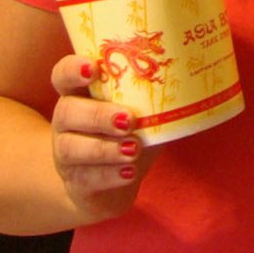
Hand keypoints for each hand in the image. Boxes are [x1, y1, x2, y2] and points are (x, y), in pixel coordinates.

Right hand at [47, 54, 150, 222]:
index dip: (72, 70)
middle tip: (128, 119)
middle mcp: (66, 122)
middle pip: (65, 112)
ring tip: (133, 149)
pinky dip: (109, 175)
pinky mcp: (74, 183)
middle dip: (97, 115)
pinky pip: (86, 178)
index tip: (93, 68)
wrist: (109, 184)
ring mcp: (65, 154)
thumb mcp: (141, 114)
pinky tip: (129, 172)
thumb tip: (191, 85)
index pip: (62, 75)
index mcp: (79, 95)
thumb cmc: (127, 136)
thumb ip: (152, 100)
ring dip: (104, 148)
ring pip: (71, 148)